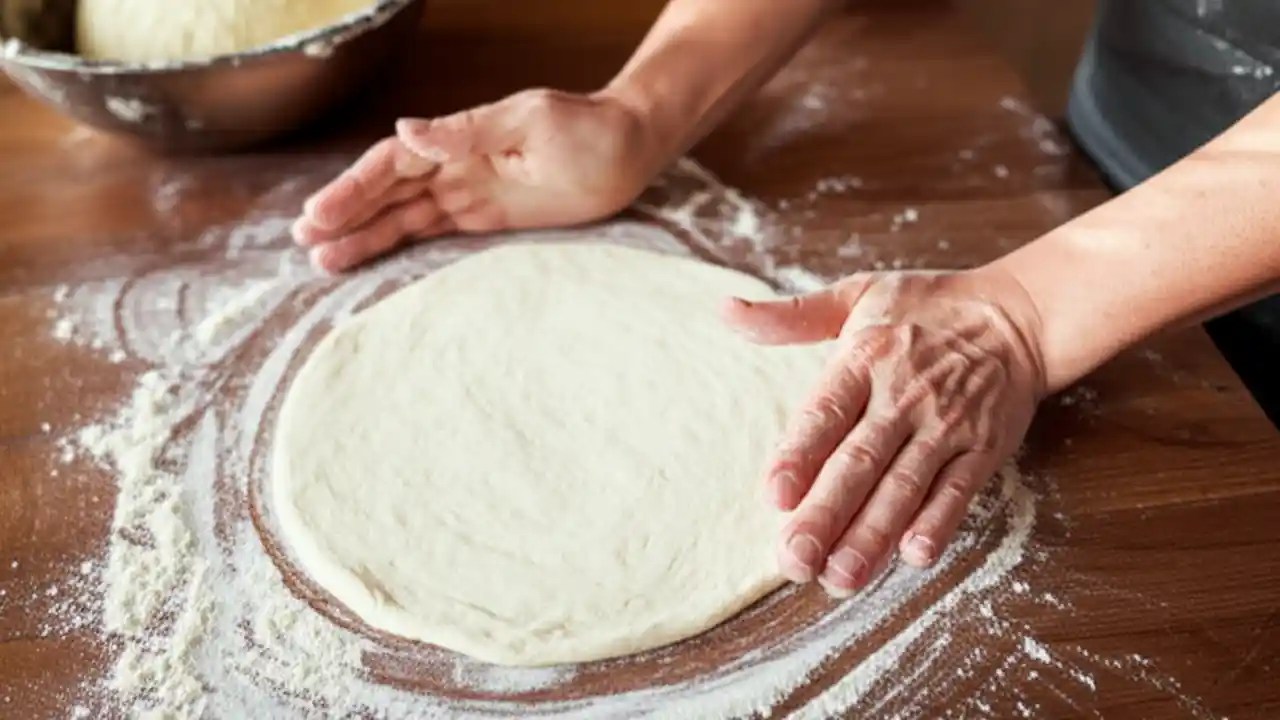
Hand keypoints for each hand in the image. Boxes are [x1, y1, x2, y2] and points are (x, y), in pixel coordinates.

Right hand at [294, 89, 663, 272]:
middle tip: (304, 241)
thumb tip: (408, 129)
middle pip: (387, 192)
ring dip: (364, 236)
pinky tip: (372, 260)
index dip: (354, 188)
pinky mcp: (485, 219)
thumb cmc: (586, 128)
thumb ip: (468, 131)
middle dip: (346, 214)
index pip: (392, 163)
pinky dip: (401, 245)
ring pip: (403, 217)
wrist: (629, 150)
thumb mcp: (529, 121)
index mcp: (459, 139)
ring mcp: (468, 193)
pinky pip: (433, 234)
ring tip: (323, 261)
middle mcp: (455, 165)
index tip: (319, 213)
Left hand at [723, 268, 1046, 596]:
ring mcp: (946, 426)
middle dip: (826, 514)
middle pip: (859, 462)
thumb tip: (726, 311)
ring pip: (904, 486)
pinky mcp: (982, 449)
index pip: (826, 412)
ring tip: (841, 576)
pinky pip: (959, 490)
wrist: (1018, 315)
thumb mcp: (857, 294)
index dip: (799, 454)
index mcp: (865, 359)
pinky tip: (914, 555)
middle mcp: (903, 396)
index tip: (774, 496)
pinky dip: (938, 523)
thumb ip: (792, 315)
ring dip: (873, 535)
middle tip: (795, 559)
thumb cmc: (926, 308)